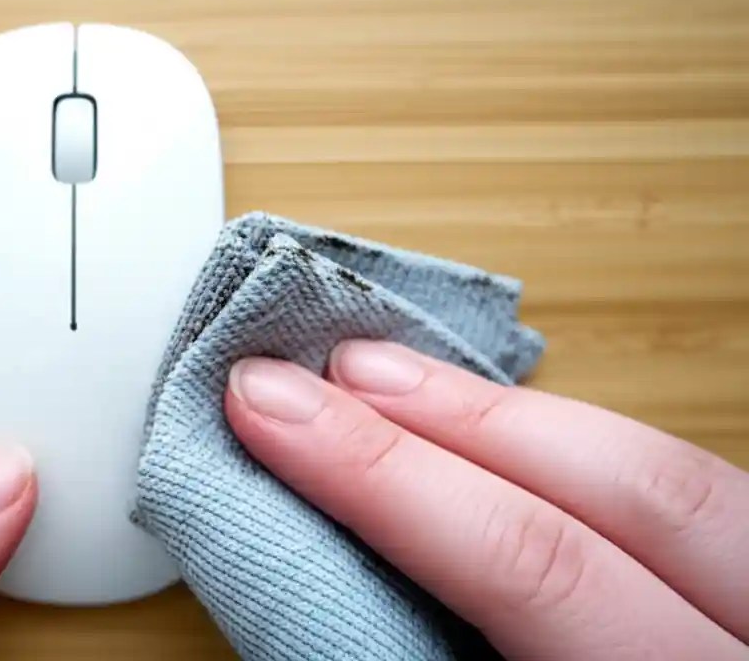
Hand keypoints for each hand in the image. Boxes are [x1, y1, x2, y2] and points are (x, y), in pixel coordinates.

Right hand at [225, 341, 748, 659]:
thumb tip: (316, 606)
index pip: (540, 574)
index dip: (390, 478)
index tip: (278, 415)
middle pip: (631, 498)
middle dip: (450, 419)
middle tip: (322, 375)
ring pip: (686, 476)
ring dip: (520, 416)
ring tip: (393, 379)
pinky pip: (703, 502)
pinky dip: (587, 454)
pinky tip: (504, 436)